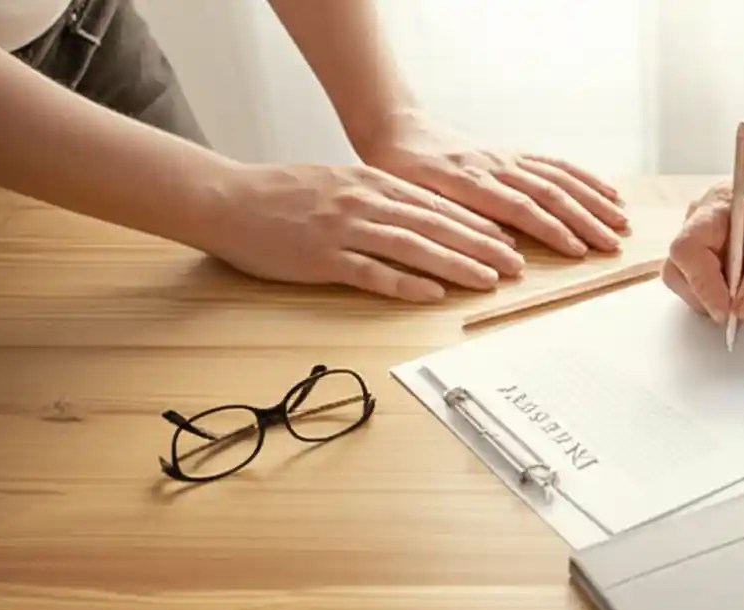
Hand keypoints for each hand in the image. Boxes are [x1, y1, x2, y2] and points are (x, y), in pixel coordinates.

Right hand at [203, 163, 525, 301]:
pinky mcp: (322, 257)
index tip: (507, 240)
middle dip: (481, 245)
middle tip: (516, 265)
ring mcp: (344, 229)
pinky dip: (405, 283)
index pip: (436, 205)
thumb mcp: (338, 183)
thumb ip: (377, 196)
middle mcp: (365, 201)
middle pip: (435, 225)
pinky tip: (433, 293)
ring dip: (456, 264)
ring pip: (413, 247)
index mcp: (371, 182)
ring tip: (489, 280)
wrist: (227, 199)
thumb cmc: (282, 194)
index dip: (475, 224)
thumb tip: (418, 214)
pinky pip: (372, 272)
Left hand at [361, 116, 627, 256]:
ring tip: (621, 222)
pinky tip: (608, 192)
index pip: (520, 208)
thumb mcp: (413, 198)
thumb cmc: (401, 172)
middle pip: (549, 193)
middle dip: (585, 220)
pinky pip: (556, 164)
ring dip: (593, 200)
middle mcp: (497, 166)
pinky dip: (585, 178)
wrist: (400, 131)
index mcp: (470, 181)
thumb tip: (501, 244)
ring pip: (559, 178)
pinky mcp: (516, 154)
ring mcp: (510, 158)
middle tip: (612, 245)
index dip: (551, 230)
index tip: (578, 251)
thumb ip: (454, 219)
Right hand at [664, 151, 743, 321]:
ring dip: (713, 296)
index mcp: (719, 204)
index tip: (726, 311)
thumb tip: (743, 309)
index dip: (701, 283)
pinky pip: (701, 281)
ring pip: (685, 278)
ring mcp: (703, 236)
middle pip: (677, 267)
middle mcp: (701, 217)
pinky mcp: (709, 251)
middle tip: (739, 310)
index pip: (687, 247)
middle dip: (705, 295)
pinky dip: (720, 294)